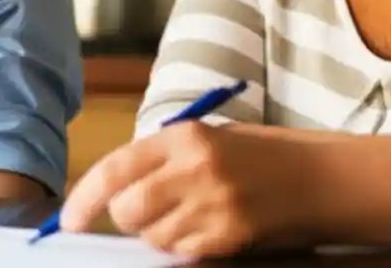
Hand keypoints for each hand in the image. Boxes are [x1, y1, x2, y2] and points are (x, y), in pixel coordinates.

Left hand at [60, 122, 331, 257]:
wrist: (322, 178)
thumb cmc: (261, 154)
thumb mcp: (209, 140)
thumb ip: (163, 160)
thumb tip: (115, 190)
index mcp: (185, 137)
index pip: (116, 169)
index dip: (84, 198)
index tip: (68, 220)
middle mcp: (195, 169)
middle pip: (128, 211)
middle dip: (127, 219)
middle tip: (148, 211)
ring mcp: (214, 207)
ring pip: (153, 238)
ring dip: (159, 234)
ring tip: (190, 214)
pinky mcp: (230, 238)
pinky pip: (183, 253)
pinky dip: (185, 247)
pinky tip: (210, 228)